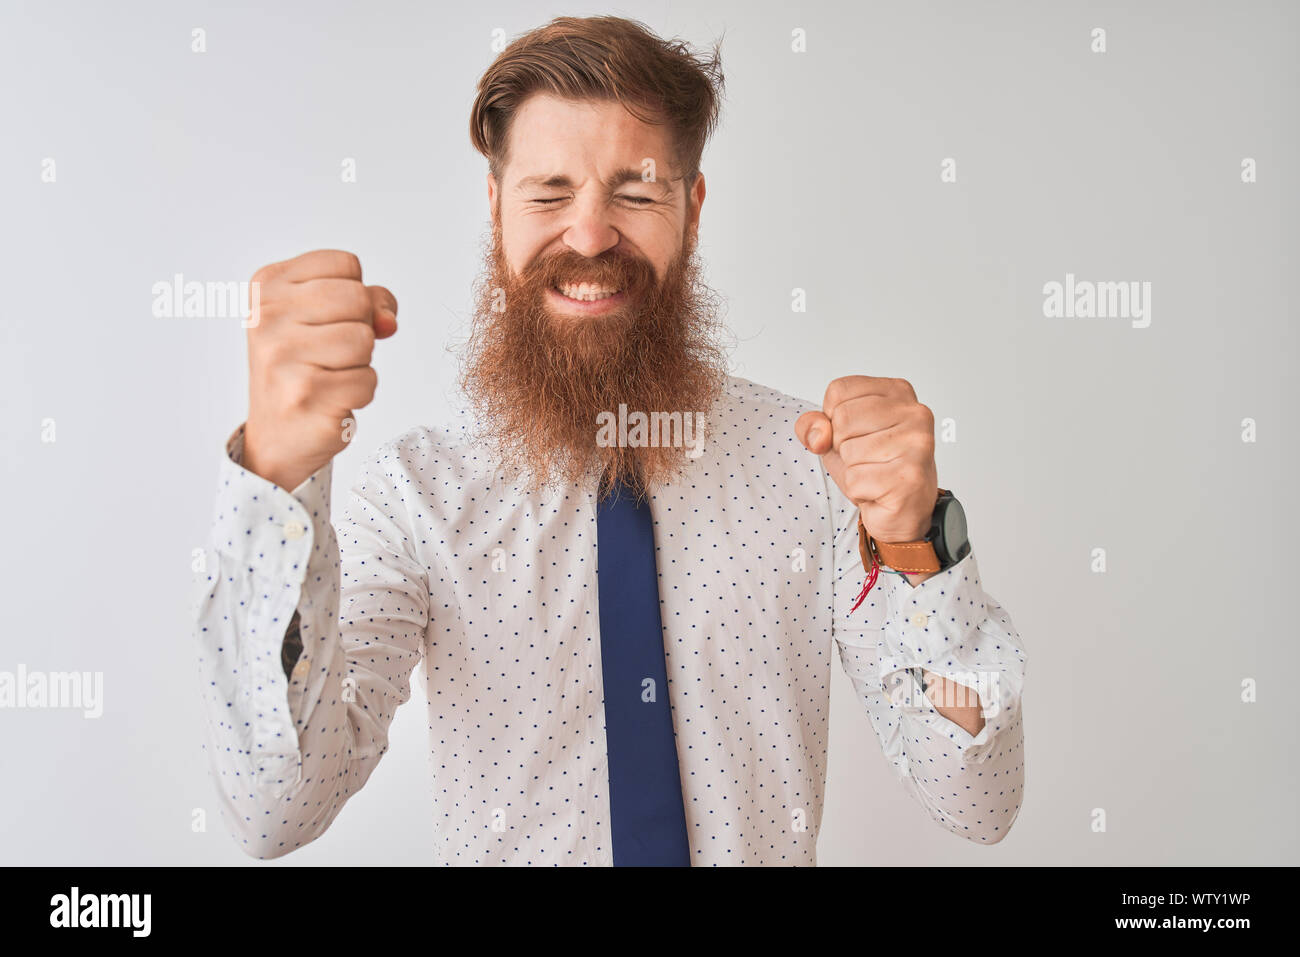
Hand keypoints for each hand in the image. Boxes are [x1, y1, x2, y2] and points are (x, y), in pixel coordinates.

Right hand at [242, 250, 397, 490]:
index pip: (346, 265)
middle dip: (361, 328)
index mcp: (267, 286)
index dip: (355, 294)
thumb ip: (367, 302)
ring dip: (360, 362)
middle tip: (331, 352)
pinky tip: (332, 398)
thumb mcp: (326, 319)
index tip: (328, 319)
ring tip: (330, 374)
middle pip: (358, 298)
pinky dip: (360, 392)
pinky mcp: (305, 394)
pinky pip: (367, 380)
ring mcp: (282, 356)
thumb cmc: (304, 368)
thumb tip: (387, 322)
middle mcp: (267, 316)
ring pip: (365, 339)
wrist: (277, 436)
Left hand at [795, 376, 937, 543]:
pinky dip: (859, 490)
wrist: (902, 513)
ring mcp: (916, 443)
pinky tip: (879, 490)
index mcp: (897, 391)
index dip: (833, 419)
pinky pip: (856, 479)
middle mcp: (914, 412)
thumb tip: (819, 435)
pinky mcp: (910, 475)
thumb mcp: (835, 439)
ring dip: (852, 470)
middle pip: (842, 418)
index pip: (839, 390)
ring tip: (874, 474)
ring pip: (849, 450)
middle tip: (867, 459)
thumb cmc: (873, 469)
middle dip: (842, 446)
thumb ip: (814, 426)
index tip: (857, 435)